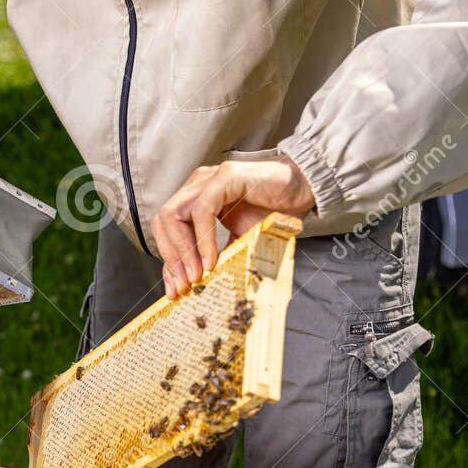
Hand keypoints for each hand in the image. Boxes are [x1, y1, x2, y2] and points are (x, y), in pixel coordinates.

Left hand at [152, 155, 314, 297]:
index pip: (167, 230)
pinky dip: (203, 239)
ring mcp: (209, 179)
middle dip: (171, 259)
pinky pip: (202, 211)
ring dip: (183, 250)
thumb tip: (198, 284)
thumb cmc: (274, 212)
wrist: (304, 190)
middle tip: (185, 286)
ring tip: (198, 275)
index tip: (176, 289)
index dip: (169, 261)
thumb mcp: (238, 241)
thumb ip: (217, 255)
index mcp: (196, 198)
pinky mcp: (225, 177)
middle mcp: (197, 185)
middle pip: (163, 222)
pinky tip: (211, 260)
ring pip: (174, 216)